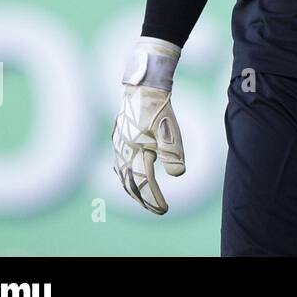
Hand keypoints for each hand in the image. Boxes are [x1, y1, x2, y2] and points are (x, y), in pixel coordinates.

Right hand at [111, 37, 184, 214]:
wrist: (142, 86)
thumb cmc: (158, 108)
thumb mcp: (170, 130)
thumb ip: (172, 153)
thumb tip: (178, 175)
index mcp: (135, 151)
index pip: (144, 183)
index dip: (153, 199)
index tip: (164, 210)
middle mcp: (123, 151)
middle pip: (130, 183)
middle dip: (143, 198)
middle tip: (156, 209)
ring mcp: (119, 145)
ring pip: (123, 174)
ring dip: (133, 188)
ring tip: (143, 198)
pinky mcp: (119, 138)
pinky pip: (120, 163)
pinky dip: (126, 174)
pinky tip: (130, 175)